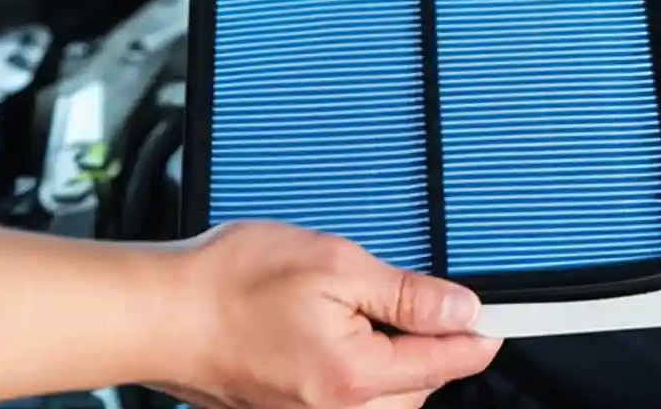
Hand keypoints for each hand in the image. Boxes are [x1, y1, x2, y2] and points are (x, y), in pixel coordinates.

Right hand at [143, 222, 501, 408]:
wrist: (160, 313)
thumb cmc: (229, 284)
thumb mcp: (334, 265)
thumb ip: (406, 294)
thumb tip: (460, 308)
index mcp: (356, 377)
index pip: (446, 362)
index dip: (478, 334)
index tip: (500, 320)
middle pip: (421, 385)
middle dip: (428, 344)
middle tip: (410, 298)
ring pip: (387, 396)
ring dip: (392, 358)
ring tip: (357, 309)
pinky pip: (350, 400)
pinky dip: (358, 368)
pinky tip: (334, 332)